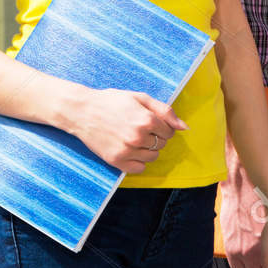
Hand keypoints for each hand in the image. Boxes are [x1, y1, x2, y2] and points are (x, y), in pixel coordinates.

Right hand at [64, 88, 185, 173]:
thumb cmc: (112, 101)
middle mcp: (138, 137)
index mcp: (146, 119)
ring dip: (149, 149)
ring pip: (152, 157)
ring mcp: (126, 150)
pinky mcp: (115, 160)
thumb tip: (185, 127)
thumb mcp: (140, 98)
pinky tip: (130, 150)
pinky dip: (138, 162)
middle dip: (156, 137)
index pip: (170, 131)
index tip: (151, 122)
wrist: (82, 111)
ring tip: (135, 139)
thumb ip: (165, 111)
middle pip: (162, 144)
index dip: (163, 127)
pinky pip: (138, 168)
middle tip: (140, 128)